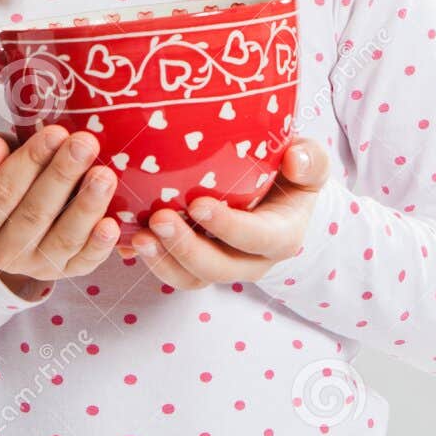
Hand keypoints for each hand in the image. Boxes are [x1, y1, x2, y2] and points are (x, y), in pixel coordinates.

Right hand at [0, 125, 120, 298]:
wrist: (11, 223)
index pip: (1, 191)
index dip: (29, 162)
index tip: (55, 133)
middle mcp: (1, 252)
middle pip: (34, 214)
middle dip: (62, 176)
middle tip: (85, 144)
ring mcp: (34, 266)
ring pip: (63, 239)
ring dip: (86, 207)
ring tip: (105, 175)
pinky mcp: (65, 272)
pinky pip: (84, 262)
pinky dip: (99, 245)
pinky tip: (112, 224)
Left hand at [118, 137, 330, 288]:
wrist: (282, 199)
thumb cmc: (293, 175)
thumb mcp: (311, 164)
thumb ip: (310, 160)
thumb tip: (294, 157)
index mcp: (281, 236)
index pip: (255, 238)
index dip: (227, 226)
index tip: (198, 204)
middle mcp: (251, 260)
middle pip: (218, 268)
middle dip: (186, 248)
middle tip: (158, 219)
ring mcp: (222, 265)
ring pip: (191, 277)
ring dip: (163, 261)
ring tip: (136, 237)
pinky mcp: (196, 262)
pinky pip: (173, 271)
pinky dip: (150, 259)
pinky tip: (125, 240)